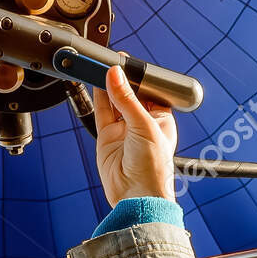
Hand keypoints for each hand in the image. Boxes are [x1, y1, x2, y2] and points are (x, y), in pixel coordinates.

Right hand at [93, 66, 177, 203]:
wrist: (136, 196)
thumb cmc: (153, 168)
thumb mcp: (143, 126)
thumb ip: (127, 100)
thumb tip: (116, 76)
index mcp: (161, 119)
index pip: (149, 90)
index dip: (138, 77)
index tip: (127, 62)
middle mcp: (142, 123)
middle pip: (129, 94)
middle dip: (121, 79)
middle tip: (111, 62)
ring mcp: (124, 130)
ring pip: (113, 100)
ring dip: (107, 85)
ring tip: (100, 67)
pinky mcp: (107, 136)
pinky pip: (101, 111)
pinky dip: (97, 96)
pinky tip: (95, 81)